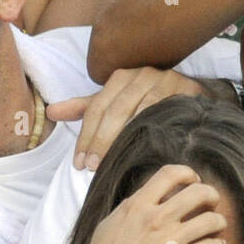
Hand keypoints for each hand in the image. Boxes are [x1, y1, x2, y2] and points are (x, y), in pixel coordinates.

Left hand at [48, 67, 205, 172]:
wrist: (192, 100)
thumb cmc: (148, 104)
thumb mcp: (114, 105)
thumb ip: (84, 108)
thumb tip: (50, 112)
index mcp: (121, 78)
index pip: (96, 108)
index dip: (86, 136)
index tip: (79, 164)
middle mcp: (140, 75)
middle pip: (114, 110)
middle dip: (100, 141)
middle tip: (91, 168)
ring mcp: (163, 80)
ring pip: (136, 112)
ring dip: (122, 139)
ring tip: (111, 163)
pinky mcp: (183, 90)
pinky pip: (162, 111)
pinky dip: (149, 129)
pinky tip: (141, 149)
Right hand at [69, 164, 227, 243]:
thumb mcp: (109, 224)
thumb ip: (130, 209)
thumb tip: (142, 200)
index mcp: (138, 205)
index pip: (171, 174)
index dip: (188, 173)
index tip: (193, 180)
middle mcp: (156, 218)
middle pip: (198, 192)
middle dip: (210, 194)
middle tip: (211, 202)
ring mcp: (168, 240)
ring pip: (209, 219)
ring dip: (218, 220)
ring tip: (218, 224)